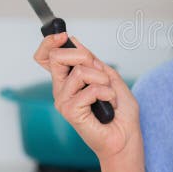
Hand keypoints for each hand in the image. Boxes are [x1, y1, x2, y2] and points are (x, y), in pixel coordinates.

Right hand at [33, 32, 141, 162]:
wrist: (126, 136)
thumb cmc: (120, 111)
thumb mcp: (109, 77)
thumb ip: (93, 61)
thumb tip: (75, 41)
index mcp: (69, 79)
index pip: (46, 57)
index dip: (49, 42)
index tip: (62, 35)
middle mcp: (62, 89)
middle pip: (57, 57)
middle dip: (83, 55)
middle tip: (100, 72)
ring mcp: (63, 100)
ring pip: (80, 72)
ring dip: (103, 80)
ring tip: (109, 94)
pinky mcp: (70, 111)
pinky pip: (91, 89)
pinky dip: (107, 93)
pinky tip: (109, 105)